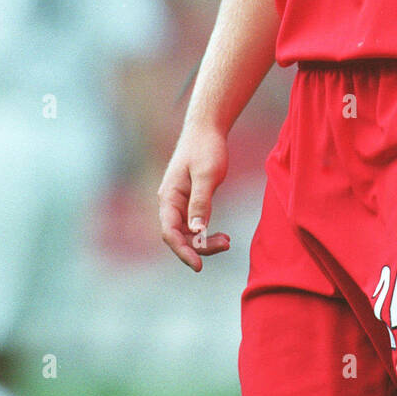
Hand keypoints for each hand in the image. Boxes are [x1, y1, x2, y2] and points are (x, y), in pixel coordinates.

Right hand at [158, 125, 229, 270]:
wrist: (207, 129)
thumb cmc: (205, 148)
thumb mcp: (206, 174)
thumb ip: (201, 202)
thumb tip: (196, 231)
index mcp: (169, 197)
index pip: (169, 232)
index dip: (183, 251)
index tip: (199, 266)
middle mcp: (170, 202)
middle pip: (179, 236)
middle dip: (199, 247)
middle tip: (226, 244)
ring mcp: (180, 203)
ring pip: (187, 233)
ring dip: (204, 242)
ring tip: (227, 241)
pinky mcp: (190, 201)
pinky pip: (194, 225)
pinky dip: (206, 233)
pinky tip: (222, 236)